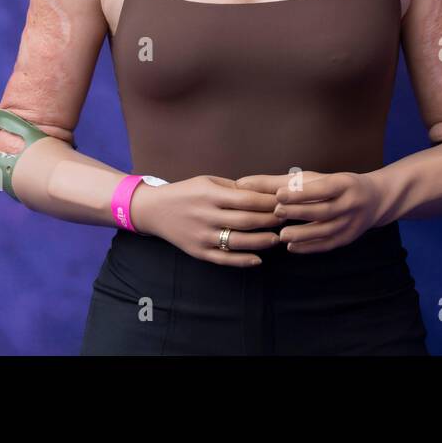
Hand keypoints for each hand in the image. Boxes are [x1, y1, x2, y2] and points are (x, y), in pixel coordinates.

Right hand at [133, 175, 284, 266]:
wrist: (154, 210)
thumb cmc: (186, 192)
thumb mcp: (208, 181)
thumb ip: (234, 188)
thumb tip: (265, 193)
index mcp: (210, 194)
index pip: (247, 199)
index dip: (269, 202)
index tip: (284, 202)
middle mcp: (206, 216)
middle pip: (247, 220)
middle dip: (270, 220)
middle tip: (286, 219)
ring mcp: (202, 236)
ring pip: (239, 242)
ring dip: (262, 241)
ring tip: (277, 238)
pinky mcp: (198, 252)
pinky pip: (224, 259)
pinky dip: (243, 261)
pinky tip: (258, 259)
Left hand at [234, 171, 385, 253]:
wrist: (374, 200)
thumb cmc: (334, 185)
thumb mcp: (312, 178)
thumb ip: (277, 182)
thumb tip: (242, 183)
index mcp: (344, 183)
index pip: (322, 188)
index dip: (301, 193)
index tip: (279, 194)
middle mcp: (351, 204)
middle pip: (324, 210)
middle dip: (300, 212)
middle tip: (277, 214)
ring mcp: (352, 223)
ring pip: (326, 230)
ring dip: (304, 234)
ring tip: (282, 236)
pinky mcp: (348, 238)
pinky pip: (328, 245)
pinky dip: (309, 247)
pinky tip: (292, 247)